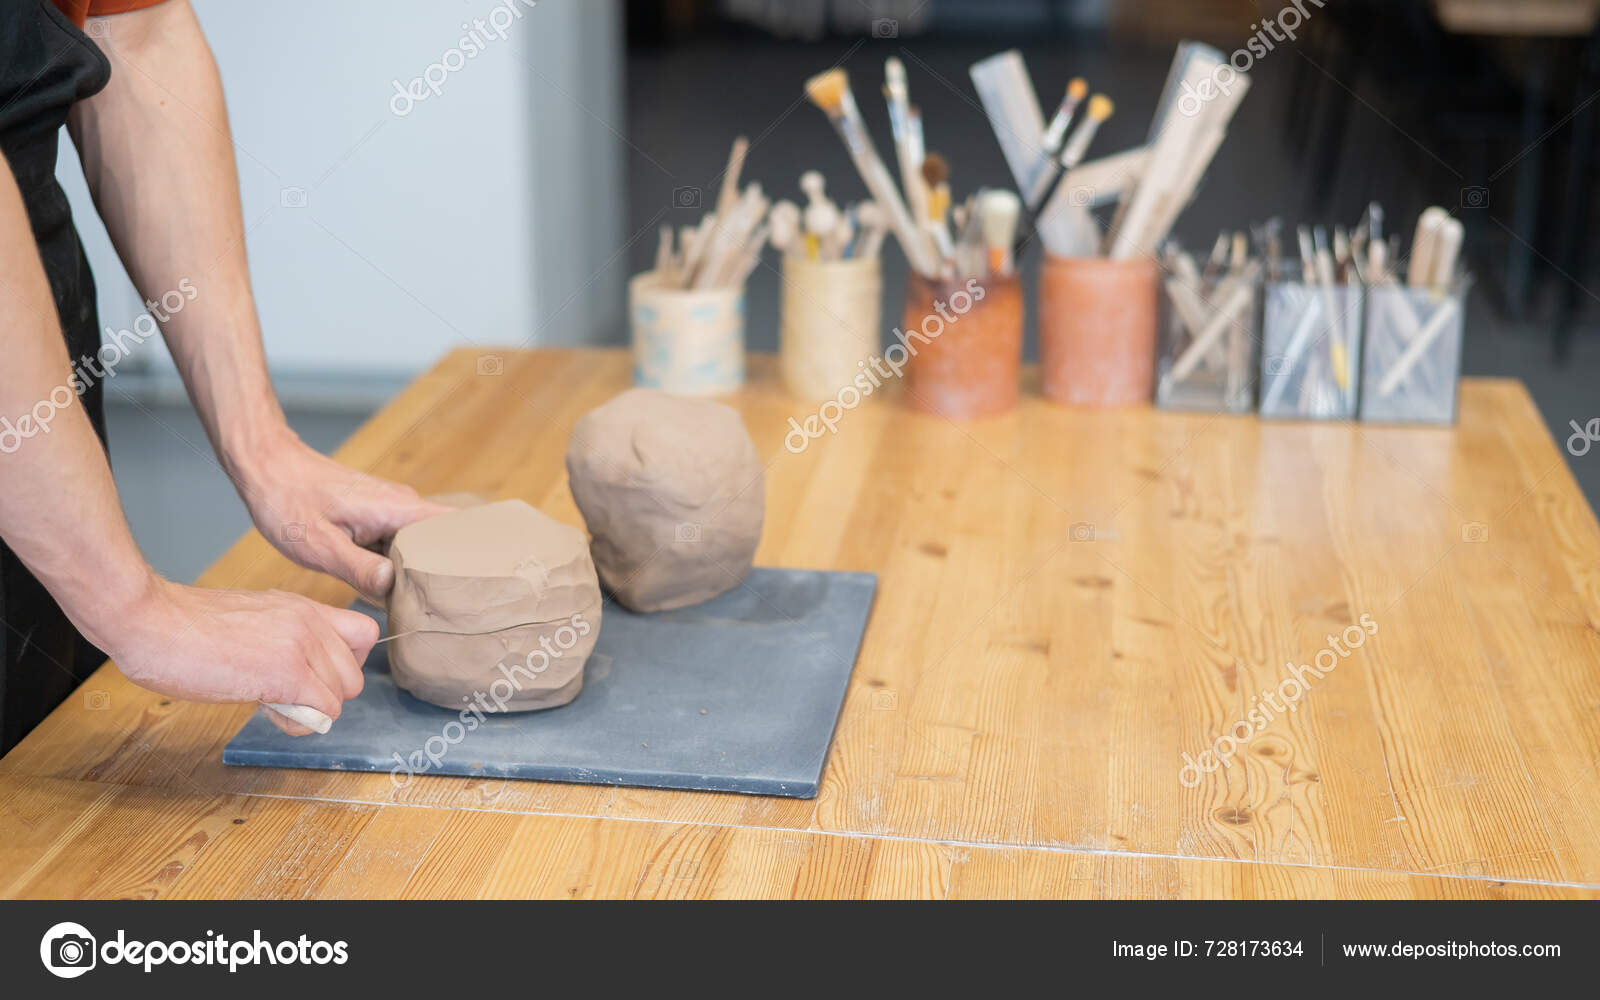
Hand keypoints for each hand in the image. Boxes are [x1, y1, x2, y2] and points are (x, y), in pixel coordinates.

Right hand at [107, 579, 376, 735]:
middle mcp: (311, 621)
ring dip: (308, 712)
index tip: (313, 675)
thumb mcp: (251, 618)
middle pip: (355, 676)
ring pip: (341, 698)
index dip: (344, 663)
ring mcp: (302, 645)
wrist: (150, 620)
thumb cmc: (184, 625)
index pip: (364, 633)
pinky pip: (323, 712)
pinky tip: (265, 708)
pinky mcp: (287, 673)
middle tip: (282, 695)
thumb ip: (284, 638)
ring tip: (267, 700)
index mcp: (303, 607)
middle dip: (324, 695)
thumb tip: (298, 677)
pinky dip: (299, 723)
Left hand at [228, 432, 450, 601]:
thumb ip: (359, 568)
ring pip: (420, 544)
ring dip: (416, 569)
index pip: (457, 527)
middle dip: (441, 572)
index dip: (471, 552)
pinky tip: (385, 584)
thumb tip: (393, 586)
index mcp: (398, 509)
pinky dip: (397, 562)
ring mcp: (391, 509)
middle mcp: (403, 505)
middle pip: (442, 541)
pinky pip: (400, 541)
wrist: (268, 466)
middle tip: (438, 607)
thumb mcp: (320, 545)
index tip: (472, 584)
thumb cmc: (288, 501)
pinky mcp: (377, 515)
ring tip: (413, 601)